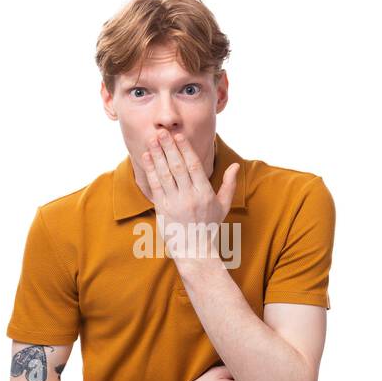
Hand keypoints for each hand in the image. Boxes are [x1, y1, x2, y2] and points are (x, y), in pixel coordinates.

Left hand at [141, 130, 239, 260]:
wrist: (193, 249)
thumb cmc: (208, 226)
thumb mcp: (223, 205)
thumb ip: (229, 184)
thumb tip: (235, 165)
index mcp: (205, 193)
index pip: (194, 166)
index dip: (185, 149)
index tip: (179, 136)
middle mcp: (189, 197)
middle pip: (178, 167)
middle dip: (169, 147)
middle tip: (162, 131)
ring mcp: (174, 203)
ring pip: (164, 174)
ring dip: (157, 155)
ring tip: (152, 139)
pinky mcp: (162, 209)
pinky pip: (155, 186)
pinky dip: (150, 170)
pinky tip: (146, 157)